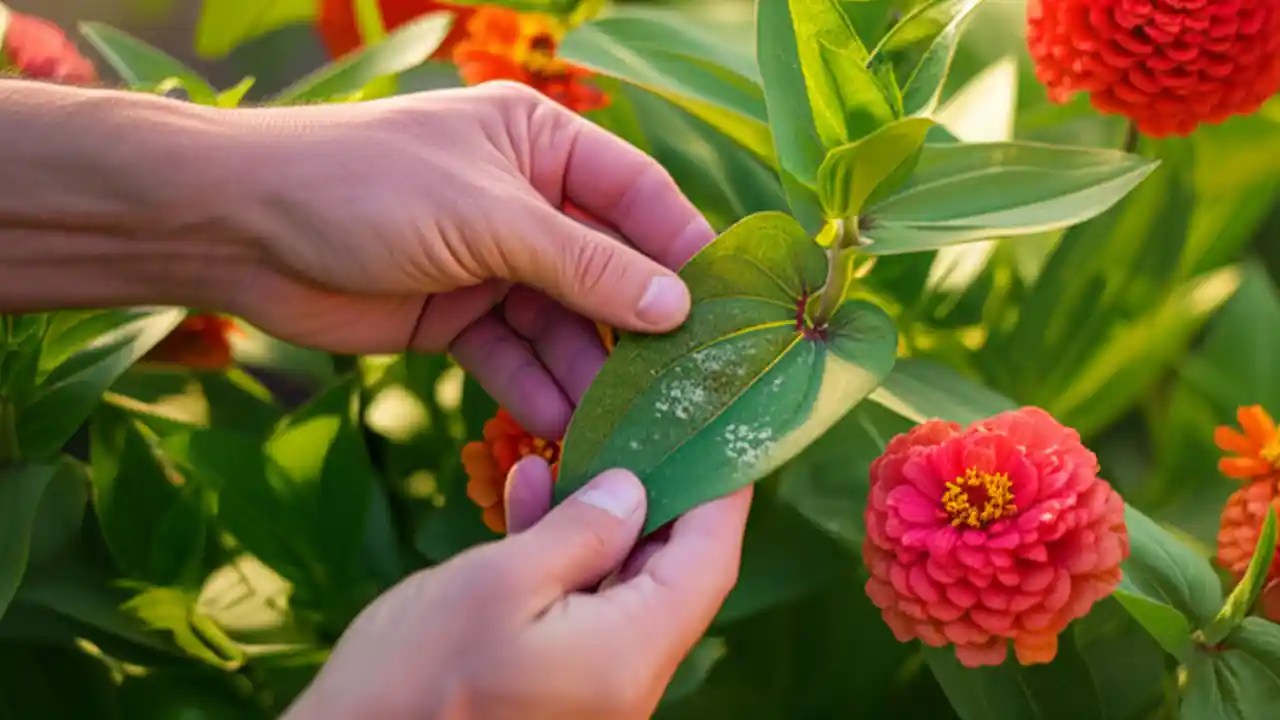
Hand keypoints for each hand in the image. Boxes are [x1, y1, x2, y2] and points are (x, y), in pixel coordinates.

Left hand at [201, 82, 710, 437]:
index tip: (728, 305)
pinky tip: (564, 425)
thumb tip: (675, 306)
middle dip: (639, 325)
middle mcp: (526, 201)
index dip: (682, 249)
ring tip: (629, 422)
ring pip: (563, 322)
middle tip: (686, 383)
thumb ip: (584, 264)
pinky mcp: (457, 317)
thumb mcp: (489, 217)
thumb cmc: (367, 189)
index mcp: (540, 144)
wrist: (240, 231)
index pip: (636, 195)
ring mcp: (491, 262)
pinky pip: (514, 355)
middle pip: (606, 268)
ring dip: (590, 370)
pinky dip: (536, 389)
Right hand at [285, 462, 751, 719]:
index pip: (709, 561)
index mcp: (631, 655)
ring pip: (623, 586)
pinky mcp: (556, 688)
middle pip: (673, 573)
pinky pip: (582, 610)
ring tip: (572, 448)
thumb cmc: (412, 678)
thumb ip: (580, 531)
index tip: (717, 429)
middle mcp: (628, 679)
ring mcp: (594, 689)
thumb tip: (635, 490)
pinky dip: (563, 556)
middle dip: (660, 495)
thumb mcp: (500, 581)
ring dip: (601, 519)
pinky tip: (528, 495)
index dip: (720, 491)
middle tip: (644, 424)